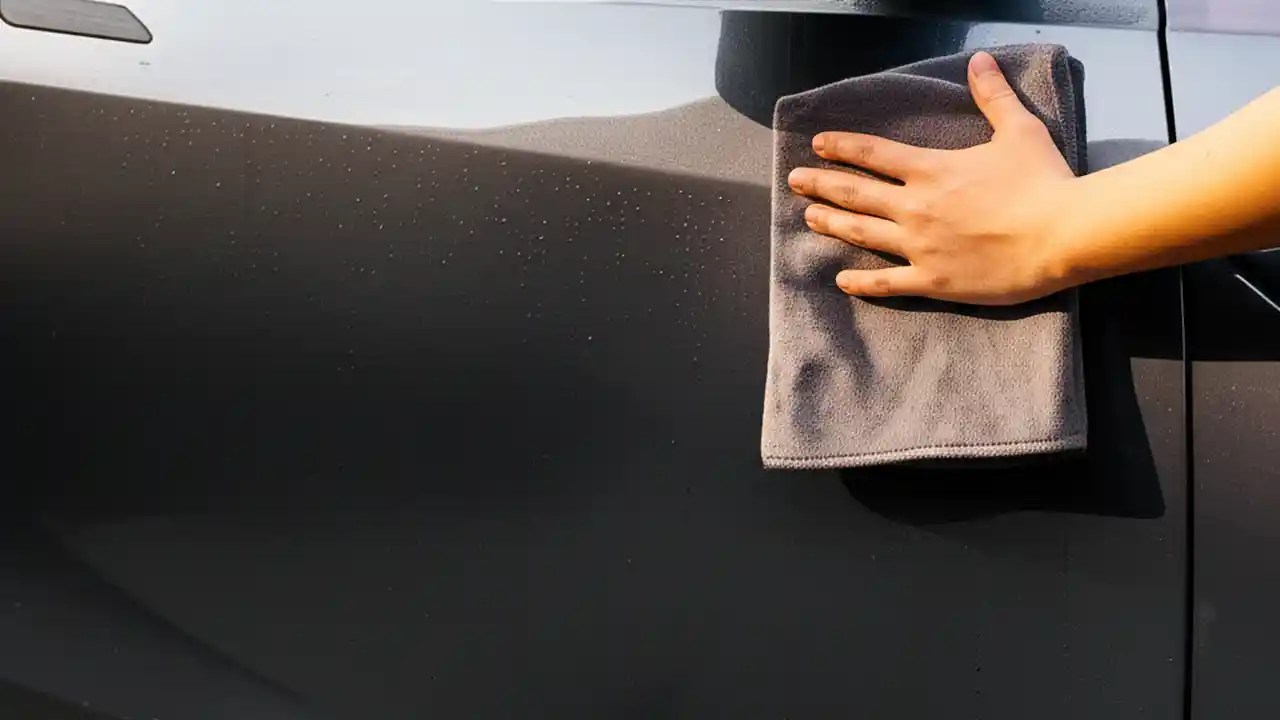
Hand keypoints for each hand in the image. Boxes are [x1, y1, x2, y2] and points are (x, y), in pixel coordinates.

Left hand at [787, 51, 1079, 305]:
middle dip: (820, 185)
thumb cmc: (1044, 182)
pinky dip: (860, 283)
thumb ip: (993, 97)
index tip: (817, 145)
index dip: (841, 147)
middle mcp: (915, 207)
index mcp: (931, 170)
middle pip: (855, 193)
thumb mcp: (1018, 130)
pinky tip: (841, 280)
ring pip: (862, 234)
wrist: (1063, 235)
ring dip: (832, 224)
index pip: (873, 154)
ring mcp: (920, 246)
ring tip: (810, 218)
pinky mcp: (933, 281)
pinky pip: (886, 284)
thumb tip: (979, 61)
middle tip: (793, 182)